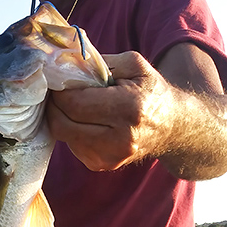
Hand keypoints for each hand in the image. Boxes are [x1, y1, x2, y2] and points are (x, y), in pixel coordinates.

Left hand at [45, 51, 174, 170]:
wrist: (171, 125)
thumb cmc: (150, 90)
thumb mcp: (133, 65)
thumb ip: (98, 62)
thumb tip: (64, 63)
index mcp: (128, 109)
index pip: (75, 104)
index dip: (59, 92)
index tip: (56, 80)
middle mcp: (119, 139)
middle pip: (63, 124)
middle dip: (55, 106)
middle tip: (56, 92)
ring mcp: (110, 157)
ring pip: (64, 136)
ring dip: (62, 118)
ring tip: (74, 104)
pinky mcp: (102, 165)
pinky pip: (72, 146)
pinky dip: (71, 130)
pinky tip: (85, 120)